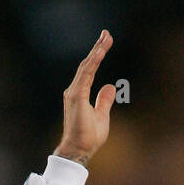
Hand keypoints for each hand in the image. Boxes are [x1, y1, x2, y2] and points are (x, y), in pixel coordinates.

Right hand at [54, 29, 115, 163]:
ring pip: (86, 67)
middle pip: (88, 64)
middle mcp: (74, 90)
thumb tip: (109, 86)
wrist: (79, 150)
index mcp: (80, 94)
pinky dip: (93, 63)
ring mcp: (74, 93)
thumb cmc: (88, 138)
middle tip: (107, 34)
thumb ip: (104, 101)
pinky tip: (100, 52)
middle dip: (97, 48)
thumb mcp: (101, 116)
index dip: (97, 55)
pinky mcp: (76, 97)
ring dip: (96, 51)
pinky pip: (86, 75)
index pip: (90, 70)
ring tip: (106, 38)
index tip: (105, 42)